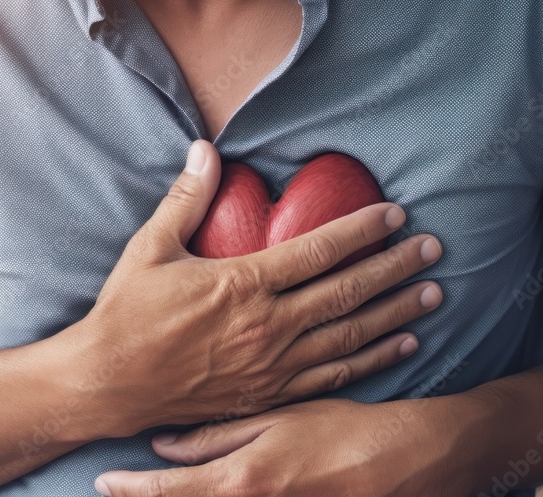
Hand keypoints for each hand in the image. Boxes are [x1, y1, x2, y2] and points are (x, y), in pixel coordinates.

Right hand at [65, 141, 442, 436]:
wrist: (109, 384)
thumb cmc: (126, 314)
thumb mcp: (151, 248)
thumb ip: (186, 199)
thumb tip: (206, 150)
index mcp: (242, 284)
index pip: (317, 250)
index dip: (361, 230)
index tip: (394, 215)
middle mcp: (267, 325)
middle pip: (347, 292)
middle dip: (395, 267)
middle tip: (433, 248)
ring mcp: (272, 364)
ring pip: (350, 336)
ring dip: (395, 312)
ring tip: (432, 294)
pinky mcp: (269, 393)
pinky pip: (333, 377)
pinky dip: (372, 359)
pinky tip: (400, 345)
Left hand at [95, 398, 468, 496]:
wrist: (408, 460)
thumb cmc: (343, 430)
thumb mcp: (278, 421)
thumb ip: (219, 437)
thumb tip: (164, 445)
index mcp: (243, 480)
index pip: (171, 491)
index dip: (132, 489)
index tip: (103, 482)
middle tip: (118, 488)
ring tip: (155, 487)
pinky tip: (205, 489)